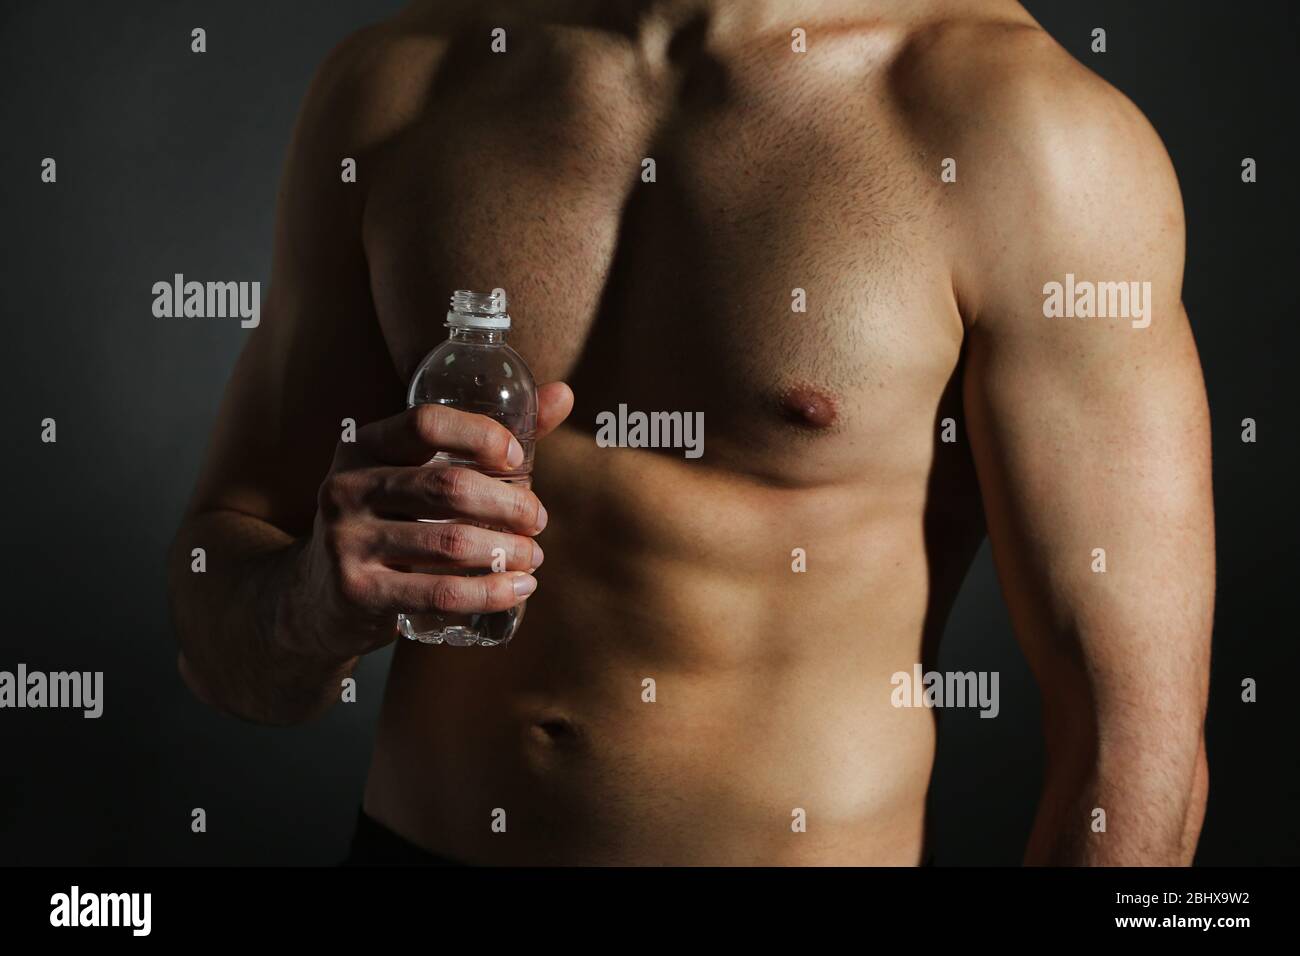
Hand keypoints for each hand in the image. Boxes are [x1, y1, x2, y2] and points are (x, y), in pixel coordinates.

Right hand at [281, 382, 574, 658]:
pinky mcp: (357, 591)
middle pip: (447, 486)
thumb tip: (563, 393)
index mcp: (362, 445)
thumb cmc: (388, 521)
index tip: (518, 461)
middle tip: (537, 520)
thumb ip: (484, 437)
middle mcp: (345, 486)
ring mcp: (345, 540)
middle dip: (509, 505)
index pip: (425, 423)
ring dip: (507, 552)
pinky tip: (519, 589)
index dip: (480, 435)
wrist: (318, 597)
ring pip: (448, 543)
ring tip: (533, 556)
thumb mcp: (414, 473)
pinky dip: (491, 592)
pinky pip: (440, 593)